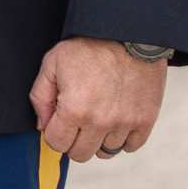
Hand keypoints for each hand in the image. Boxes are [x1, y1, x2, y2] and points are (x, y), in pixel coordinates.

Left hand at [31, 36, 165, 160]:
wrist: (129, 34)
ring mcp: (126, 122)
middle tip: (77, 121)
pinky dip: (122, 139)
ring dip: (99, 139)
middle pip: (80, 154)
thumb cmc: (88, 46)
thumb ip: (41, 97)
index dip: (54, 133)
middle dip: (73, 140)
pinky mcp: (146, 119)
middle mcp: (101, 122)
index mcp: (74, 110)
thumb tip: (43, 126)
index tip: (59, 121)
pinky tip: (116, 122)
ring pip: (106, 152)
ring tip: (98, 117)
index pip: (56, 144)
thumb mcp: (52, 64)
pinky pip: (131, 146)